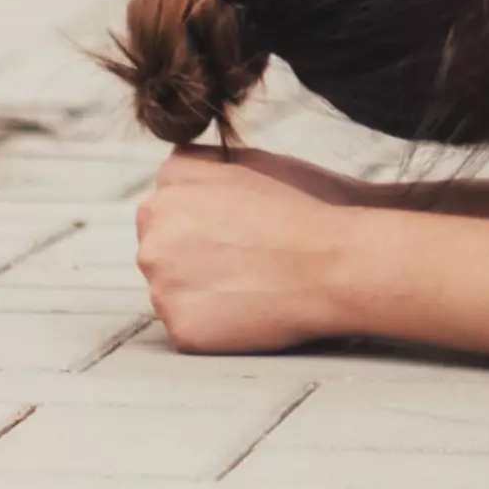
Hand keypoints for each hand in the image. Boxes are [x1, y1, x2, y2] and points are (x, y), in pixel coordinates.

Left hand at [131, 145, 344, 354]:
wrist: (334, 263)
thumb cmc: (306, 207)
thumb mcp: (250, 160)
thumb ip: (202, 165)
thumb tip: (177, 174)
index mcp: (170, 184)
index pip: (165, 204)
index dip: (202, 219)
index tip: (234, 228)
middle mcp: (153, 232)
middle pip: (159, 247)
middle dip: (191, 255)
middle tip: (244, 259)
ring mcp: (162, 283)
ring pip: (168, 290)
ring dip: (199, 290)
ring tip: (250, 284)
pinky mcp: (179, 327)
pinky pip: (186, 327)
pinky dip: (212, 324)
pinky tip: (248, 309)